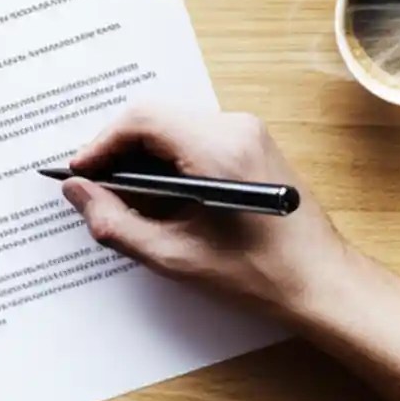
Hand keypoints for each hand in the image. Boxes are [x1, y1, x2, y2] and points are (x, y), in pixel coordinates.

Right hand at [60, 107, 351, 319]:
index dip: (100, 144)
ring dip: (141, 156)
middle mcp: (235, 128)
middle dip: (117, 151)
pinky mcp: (252, 144)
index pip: (141, 120)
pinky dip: (166, 158)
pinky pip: (194, 136)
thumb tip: (77, 192)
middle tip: (94, 188)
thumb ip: (115, 222)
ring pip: (172, 127)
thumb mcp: (173, 255)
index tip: (78, 173)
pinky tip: (156, 194)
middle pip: (154, 119)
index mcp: (218, 149)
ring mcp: (248, 132)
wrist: (322, 282)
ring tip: (122, 196)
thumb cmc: (258, 274)